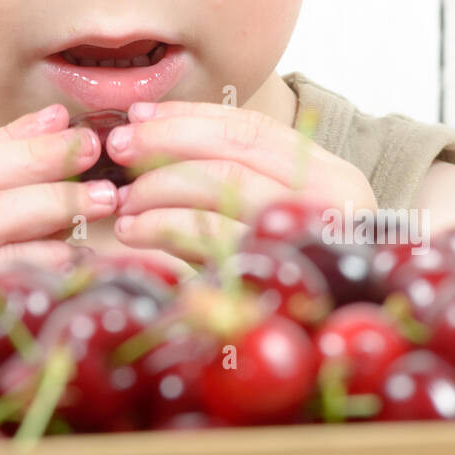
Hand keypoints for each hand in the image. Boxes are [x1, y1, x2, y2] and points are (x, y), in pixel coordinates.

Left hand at [105, 100, 377, 262]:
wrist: (336, 341)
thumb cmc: (291, 277)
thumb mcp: (274, 221)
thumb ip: (232, 182)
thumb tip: (149, 140)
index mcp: (330, 174)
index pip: (252, 127)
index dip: (189, 116)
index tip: (139, 113)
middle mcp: (330, 198)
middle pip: (234, 149)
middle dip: (166, 140)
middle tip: (119, 146)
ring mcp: (309, 233)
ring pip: (223, 184)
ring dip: (160, 185)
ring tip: (123, 198)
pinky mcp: (278, 272)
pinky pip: (212, 235)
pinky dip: (164, 225)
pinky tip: (134, 230)